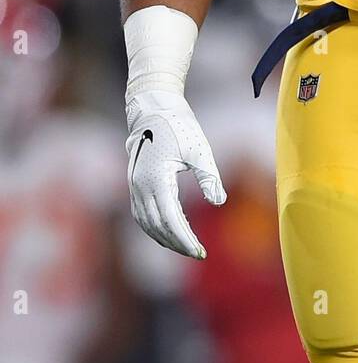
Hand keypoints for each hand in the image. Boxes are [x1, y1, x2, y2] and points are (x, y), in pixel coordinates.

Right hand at [126, 89, 225, 257]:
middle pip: (158, 226)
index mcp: (156, 179)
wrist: (154, 109)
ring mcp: (134, 186)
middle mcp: (140, 186)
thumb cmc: (179, 127)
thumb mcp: (199, 149)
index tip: (201, 252)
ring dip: (165, 238)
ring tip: (186, 247)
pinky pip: (142, 214)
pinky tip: (171, 231)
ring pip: (147, 223)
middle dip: (177, 243)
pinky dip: (155, 227)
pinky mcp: (134, 184)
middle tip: (198, 253)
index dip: (185, 239)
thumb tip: (219, 202)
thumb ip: (208, 176)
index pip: (171, 219)